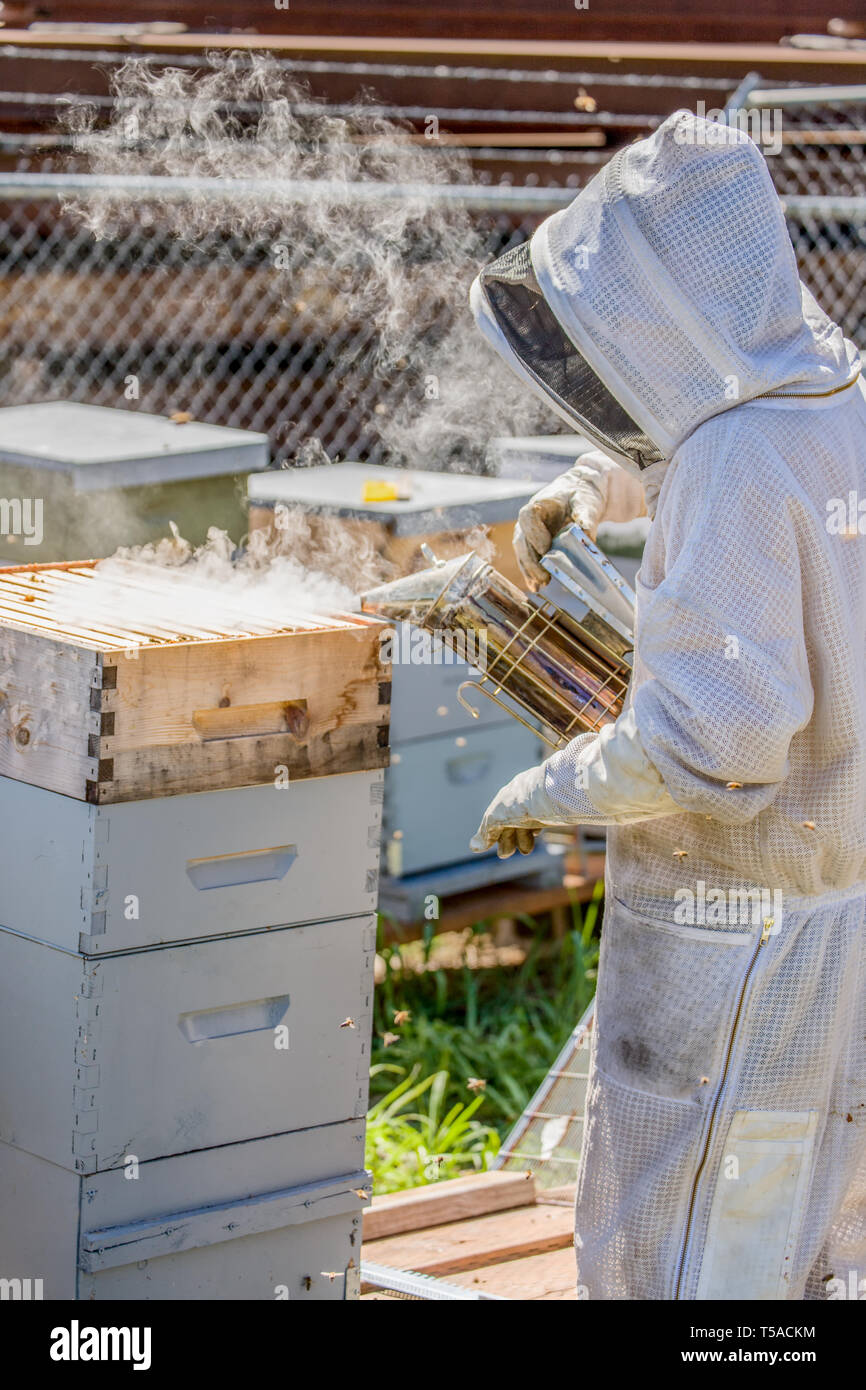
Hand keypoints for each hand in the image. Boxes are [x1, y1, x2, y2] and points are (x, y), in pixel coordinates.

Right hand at [470, 763, 574, 858]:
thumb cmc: (524, 802)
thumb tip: (474, 847)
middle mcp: (520, 799)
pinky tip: (536, 834)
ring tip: (525, 850)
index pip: (493, 818)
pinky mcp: (551, 810)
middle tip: (505, 854)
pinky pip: (540, 821)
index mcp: (506, 797)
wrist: (556, 794)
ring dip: (522, 839)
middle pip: (509, 823)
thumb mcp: (498, 817)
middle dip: (506, 840)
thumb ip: (486, 831)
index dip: (489, 833)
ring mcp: (536, 805)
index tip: (487, 846)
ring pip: (525, 825)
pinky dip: (534, 831)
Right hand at [514, 455, 610, 590]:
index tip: (546, 549)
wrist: (578, 496)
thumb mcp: (586, 501)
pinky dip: (531, 574)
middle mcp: (527, 521)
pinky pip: (528, 561)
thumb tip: (586, 534)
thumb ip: (585, 515)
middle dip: (531, 561)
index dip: (534, 534)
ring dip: (530, 570)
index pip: (528, 518)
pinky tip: (536, 587)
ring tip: (540, 585)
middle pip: (522, 541)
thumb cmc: (580, 496)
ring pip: (522, 554)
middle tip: (543, 577)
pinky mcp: (533, 547)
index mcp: (538, 505)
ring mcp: (528, 535)